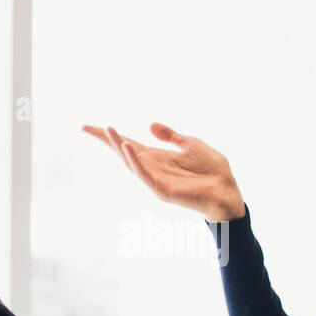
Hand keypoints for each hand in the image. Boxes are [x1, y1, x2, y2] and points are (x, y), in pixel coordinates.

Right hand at [82, 122, 245, 222]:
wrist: (227, 190)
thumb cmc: (212, 170)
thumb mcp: (190, 144)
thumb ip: (170, 136)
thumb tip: (149, 125)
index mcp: (158, 157)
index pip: (129, 144)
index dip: (110, 136)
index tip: (89, 127)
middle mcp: (153, 168)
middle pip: (124, 152)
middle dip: (107, 140)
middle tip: (87, 128)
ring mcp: (156, 180)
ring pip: (131, 162)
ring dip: (119, 146)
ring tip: (108, 131)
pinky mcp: (163, 190)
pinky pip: (145, 175)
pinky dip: (135, 162)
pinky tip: (128, 148)